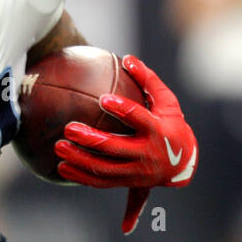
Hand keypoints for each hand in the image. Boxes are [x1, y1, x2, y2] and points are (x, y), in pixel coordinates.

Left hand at [53, 54, 197, 234]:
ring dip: (79, 159)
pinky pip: (100, 182)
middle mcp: (148, 154)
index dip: (123, 109)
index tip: (102, 99)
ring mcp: (137, 172)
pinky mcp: (127, 182)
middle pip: (116, 147)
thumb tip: (127, 59)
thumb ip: (149, 80)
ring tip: (58, 147)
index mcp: (158, 131)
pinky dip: (80, 176)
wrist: (183, 165)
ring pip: (104, 168)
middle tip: (69, 129)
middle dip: (91, 139)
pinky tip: (60, 167)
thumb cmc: (171, 125)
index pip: (140, 119)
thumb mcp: (168, 103)